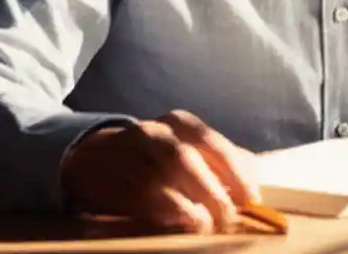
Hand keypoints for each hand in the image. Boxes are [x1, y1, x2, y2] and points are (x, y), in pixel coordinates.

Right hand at [60, 110, 260, 232]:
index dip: (235, 172)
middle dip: (212, 190)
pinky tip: (178, 223)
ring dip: (187, 204)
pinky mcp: (110, 177)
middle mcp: (155, 132)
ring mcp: (130, 154)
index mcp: (181, 123)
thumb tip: (254, 188)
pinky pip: (139, 195)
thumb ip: (220, 163)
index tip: (251, 199)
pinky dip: (162, 210)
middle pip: (187, 158)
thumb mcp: (189, 148)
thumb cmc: (157, 156)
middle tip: (229, 218)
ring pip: (162, 176)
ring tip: (206, 224)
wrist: (94, 156)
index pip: (213, 143)